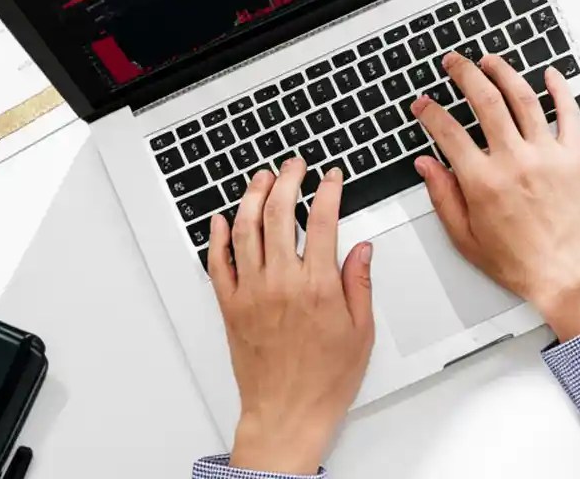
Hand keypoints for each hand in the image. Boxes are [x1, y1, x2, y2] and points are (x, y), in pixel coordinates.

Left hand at [207, 160, 373, 474]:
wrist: (288, 413)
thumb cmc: (325, 380)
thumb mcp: (361, 331)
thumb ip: (359, 283)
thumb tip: (361, 249)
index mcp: (318, 286)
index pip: (323, 220)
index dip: (328, 190)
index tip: (332, 177)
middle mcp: (282, 282)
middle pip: (280, 213)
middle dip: (288, 180)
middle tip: (294, 166)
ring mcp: (251, 292)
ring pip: (246, 229)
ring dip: (253, 196)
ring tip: (262, 179)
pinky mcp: (230, 306)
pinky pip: (218, 263)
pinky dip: (218, 237)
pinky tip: (223, 219)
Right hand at [410, 53, 579, 341]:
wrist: (573, 277)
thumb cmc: (523, 264)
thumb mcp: (467, 239)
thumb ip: (443, 197)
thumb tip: (427, 165)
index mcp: (483, 182)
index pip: (448, 132)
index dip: (431, 112)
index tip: (424, 104)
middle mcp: (514, 161)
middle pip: (485, 100)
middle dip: (464, 74)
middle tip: (454, 63)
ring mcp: (547, 155)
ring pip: (523, 97)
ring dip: (503, 72)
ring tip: (490, 60)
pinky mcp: (576, 157)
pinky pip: (568, 113)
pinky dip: (559, 89)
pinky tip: (549, 74)